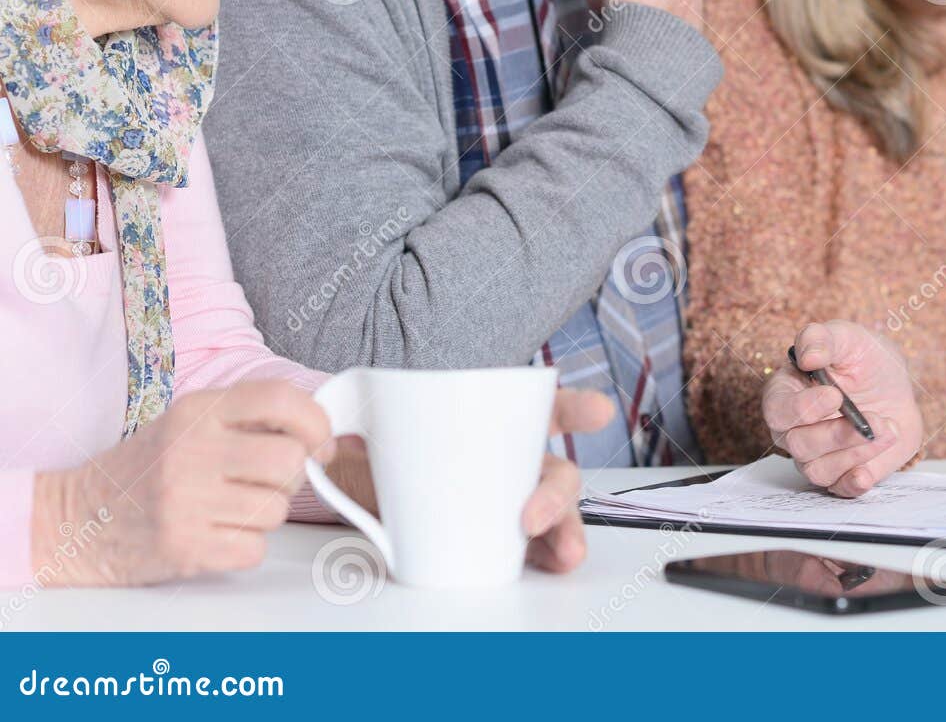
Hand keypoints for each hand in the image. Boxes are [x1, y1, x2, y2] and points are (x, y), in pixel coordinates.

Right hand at [31, 380, 332, 585]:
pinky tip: (214, 533)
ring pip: (276, 509)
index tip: (320, 441)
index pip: (280, 398)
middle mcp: (191, 450)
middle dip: (291, 476)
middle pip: (288, 460)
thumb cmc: (147, 470)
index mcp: (198, 411)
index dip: (316, 421)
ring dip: (264, 513)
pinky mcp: (183, 547)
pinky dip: (244, 546)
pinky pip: (254, 548)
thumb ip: (251, 419)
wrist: (75, 520)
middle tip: (267, 481)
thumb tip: (325, 435)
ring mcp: (185, 500)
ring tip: (227, 508)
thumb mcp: (190, 423)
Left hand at [312, 388, 614, 574]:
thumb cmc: (384, 437)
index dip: (576, 408)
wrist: (367, 476)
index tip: (600, 412)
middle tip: (533, 513)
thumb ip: (346, 408)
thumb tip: (323, 431)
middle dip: (557, 491)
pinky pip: (540, 541)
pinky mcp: (502, 527)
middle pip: (553, 468)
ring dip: (567, 529)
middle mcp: (513, 453)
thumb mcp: (367, 414)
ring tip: (564, 552)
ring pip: (555, 508)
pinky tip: (556, 562)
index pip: (545, 405)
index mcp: (495, 415)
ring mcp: (513, 491)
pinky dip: (553, 552)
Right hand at [762, 320, 924, 497]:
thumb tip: (808, 356)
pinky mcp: (843, 473)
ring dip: (855, 453)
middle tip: (871, 419)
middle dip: (837, 434)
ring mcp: (817, 455)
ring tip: (887, 429)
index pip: (777, 410)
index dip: (802, 408)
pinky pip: (839, 489)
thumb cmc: (863, 360)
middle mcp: (795, 429)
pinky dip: (853, 483)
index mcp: (786, 393)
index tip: (835, 395)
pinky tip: (867, 472)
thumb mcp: (847, 337)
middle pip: (799, 444)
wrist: (895, 386)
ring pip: (819, 470)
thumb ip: (822, 339)